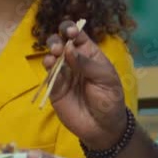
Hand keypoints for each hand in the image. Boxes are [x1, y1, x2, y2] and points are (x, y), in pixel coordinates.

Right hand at [43, 19, 127, 148]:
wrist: (103, 127)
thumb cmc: (110, 100)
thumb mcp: (106, 79)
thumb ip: (87, 64)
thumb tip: (69, 49)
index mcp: (90, 54)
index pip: (78, 36)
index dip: (72, 29)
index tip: (70, 32)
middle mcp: (75, 61)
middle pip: (61, 42)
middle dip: (57, 39)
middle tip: (59, 47)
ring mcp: (64, 74)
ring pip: (52, 55)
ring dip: (51, 50)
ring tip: (55, 54)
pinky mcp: (55, 88)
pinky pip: (48, 74)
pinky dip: (47, 66)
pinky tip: (50, 65)